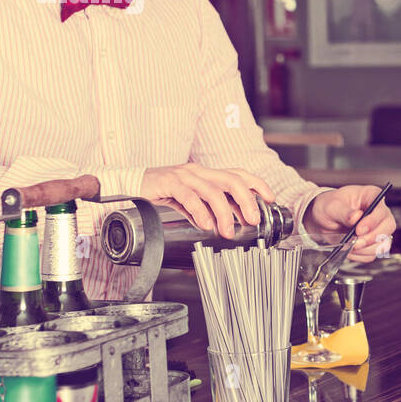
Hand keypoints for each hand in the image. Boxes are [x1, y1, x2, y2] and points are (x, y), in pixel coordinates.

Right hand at [139, 163, 274, 238]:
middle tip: (252, 219)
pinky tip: (205, 224)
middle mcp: (199, 171)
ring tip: (227, 231)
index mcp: (207, 174)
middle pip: (231, 180)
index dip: (257, 184)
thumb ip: (208, 210)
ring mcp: (184, 175)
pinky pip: (189, 196)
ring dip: (224, 212)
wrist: (129, 185)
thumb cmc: (161, 193)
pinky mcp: (168, 182)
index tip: (270, 198)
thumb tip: (227, 227)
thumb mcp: (190, 201)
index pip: (238, 173)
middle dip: (246, 200)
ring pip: (212, 190)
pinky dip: (200, 211)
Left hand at [305, 185, 396, 261]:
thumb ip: (343, 212)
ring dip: (365, 249)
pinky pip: (373, 254)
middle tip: (355, 242)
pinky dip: (360, 255)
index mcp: (371, 196)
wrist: (323, 220)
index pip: (381, 209)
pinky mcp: (373, 243)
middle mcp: (378, 212)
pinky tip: (349, 249)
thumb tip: (355, 217)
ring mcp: (378, 228)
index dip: (373, 221)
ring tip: (349, 244)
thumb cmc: (329, 206)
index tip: (359, 229)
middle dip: (371, 238)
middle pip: (388, 227)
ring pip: (383, 243)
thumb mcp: (331, 206)